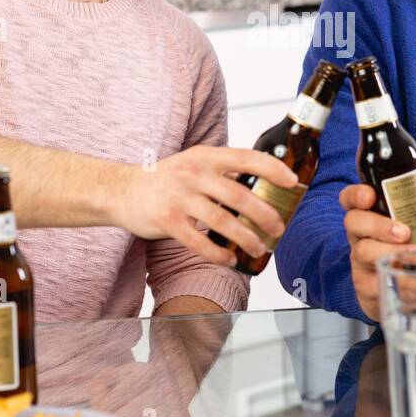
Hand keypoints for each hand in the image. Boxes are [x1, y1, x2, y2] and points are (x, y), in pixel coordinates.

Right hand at [116, 146, 297, 266]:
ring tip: (260, 248)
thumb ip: (224, 171)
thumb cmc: (166, 179)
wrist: (123, 191)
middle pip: (238, 195)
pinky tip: (230, 260)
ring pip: (222, 221)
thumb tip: (263, 183)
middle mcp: (193, 174)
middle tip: (279, 227)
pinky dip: (218, 253)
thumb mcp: (195, 163)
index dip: (272, 169)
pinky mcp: (167, 221)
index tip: (292, 182)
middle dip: (264, 214)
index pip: (245, 158)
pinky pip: (198, 241)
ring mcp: (179, 197)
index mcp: (205, 156)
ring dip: (246, 238)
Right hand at [341, 179, 415, 321]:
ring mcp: (359, 261)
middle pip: (354, 222)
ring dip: (393, 253)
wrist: (392, 287)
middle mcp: (358, 235)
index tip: (369, 195)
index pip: (350, 198)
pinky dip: (407, 286)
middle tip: (405, 233)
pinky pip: (379, 285)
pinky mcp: (366, 286)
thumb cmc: (403, 246)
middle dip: (379, 225)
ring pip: (364, 253)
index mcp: (366, 215)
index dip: (355, 194)